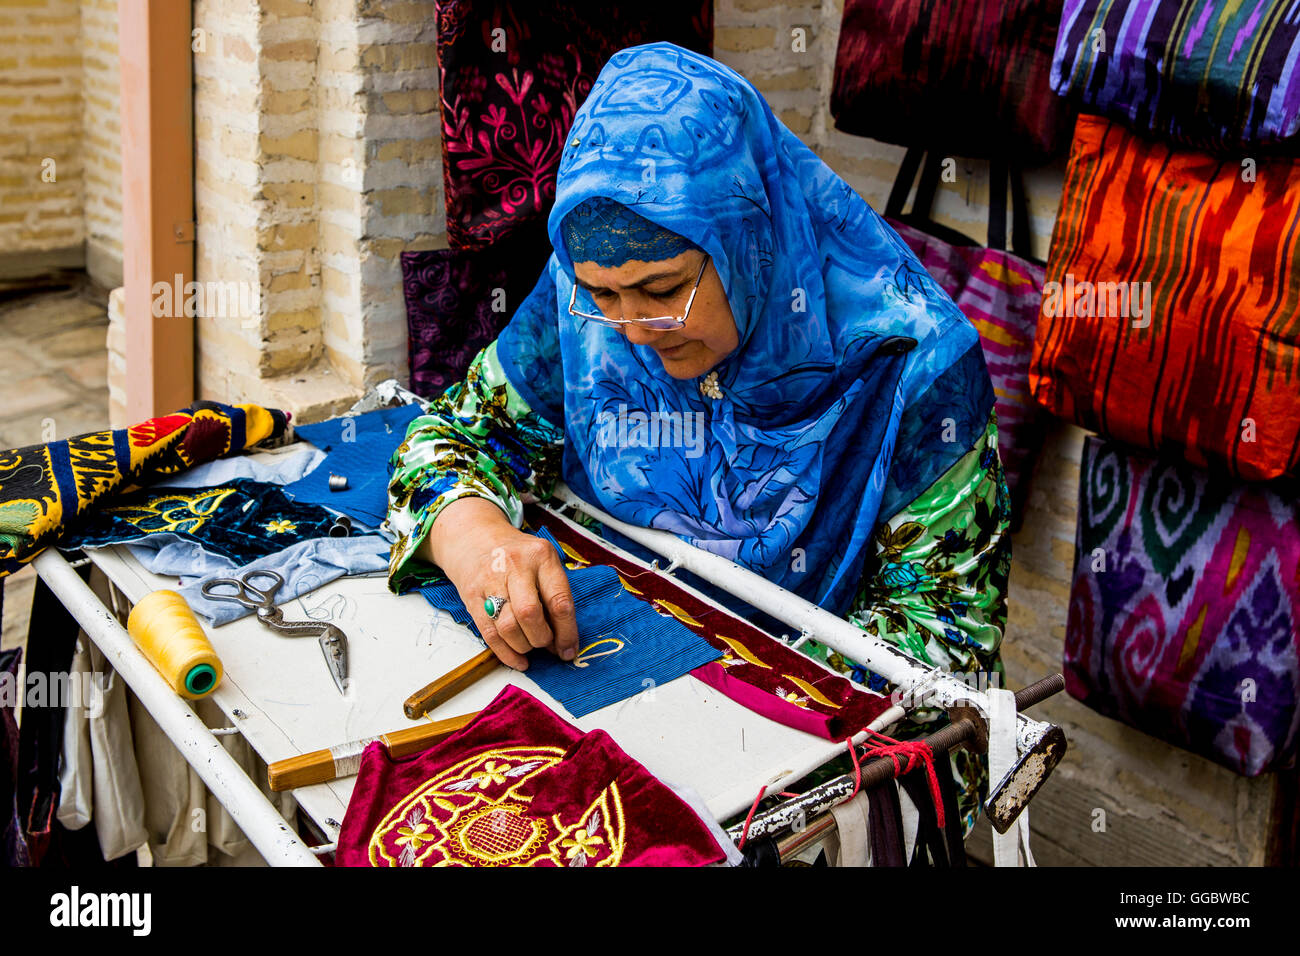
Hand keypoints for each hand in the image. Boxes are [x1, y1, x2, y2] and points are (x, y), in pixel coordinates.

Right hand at [422, 497, 578, 670]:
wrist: (473, 537)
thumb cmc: (517, 555)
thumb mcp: (542, 561)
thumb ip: (554, 595)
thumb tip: (563, 641)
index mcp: (541, 556)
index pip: (559, 600)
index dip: (567, 632)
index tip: (569, 650)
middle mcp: (515, 565)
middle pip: (530, 614)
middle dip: (542, 639)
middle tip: (547, 645)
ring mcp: (490, 580)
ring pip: (508, 627)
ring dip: (524, 646)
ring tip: (530, 646)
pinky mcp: (472, 597)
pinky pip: (490, 633)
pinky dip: (506, 653)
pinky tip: (518, 660)